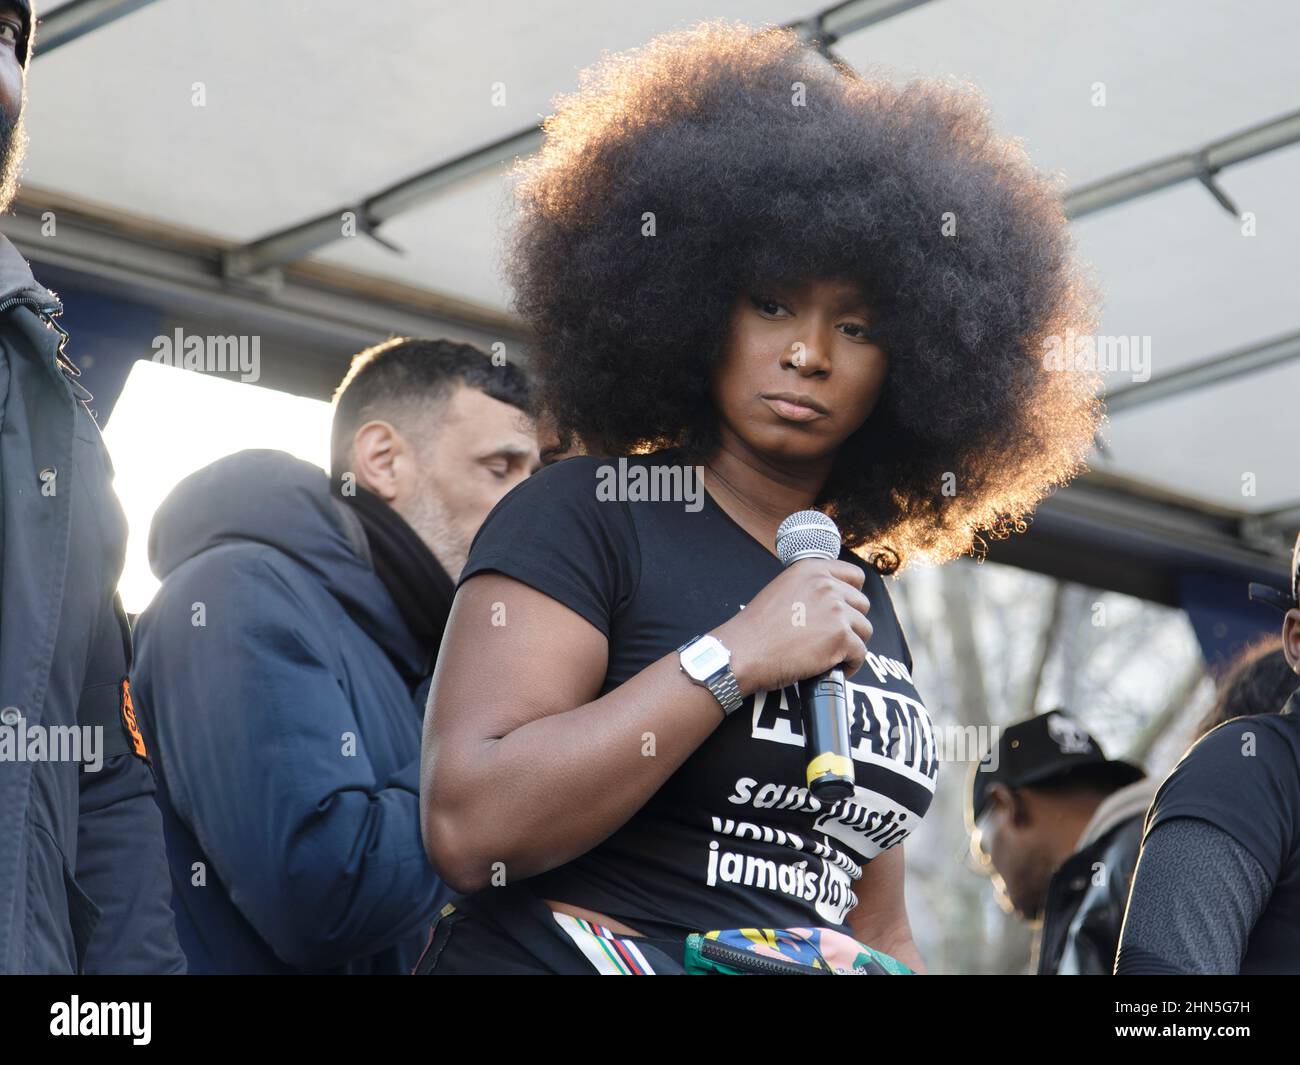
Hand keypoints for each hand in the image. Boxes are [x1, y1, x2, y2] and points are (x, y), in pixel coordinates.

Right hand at [712, 558, 871, 695]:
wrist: (743, 652)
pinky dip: (849, 665)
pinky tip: (832, 668)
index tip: (844, 611)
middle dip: (851, 623)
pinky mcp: (840, 637)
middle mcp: (827, 585)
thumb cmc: (757, 629)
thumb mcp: (783, 590)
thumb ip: (810, 588)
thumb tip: (836, 600)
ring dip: (851, 644)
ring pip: (864, 630)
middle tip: (831, 638)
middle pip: (862, 605)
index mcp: (812, 569)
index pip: (855, 576)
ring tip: (832, 654)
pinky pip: (860, 653)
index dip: (852, 597)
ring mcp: (836, 611)